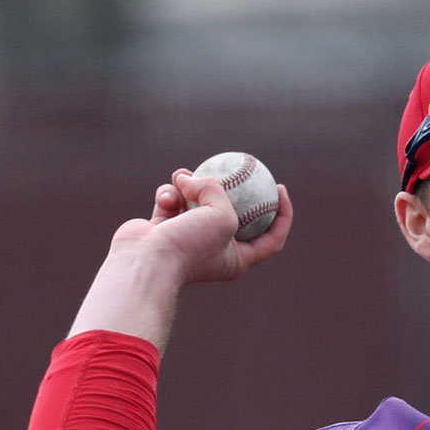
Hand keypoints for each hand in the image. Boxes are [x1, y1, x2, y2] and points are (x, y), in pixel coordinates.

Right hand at [115, 170, 293, 285]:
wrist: (146, 262)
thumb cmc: (190, 246)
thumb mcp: (222, 216)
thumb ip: (216, 191)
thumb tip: (192, 179)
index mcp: (238, 259)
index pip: (271, 238)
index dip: (282, 214)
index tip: (279, 188)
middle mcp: (214, 251)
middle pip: (233, 215)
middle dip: (232, 189)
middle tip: (238, 168)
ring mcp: (188, 239)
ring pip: (197, 201)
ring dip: (191, 185)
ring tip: (184, 176)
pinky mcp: (164, 228)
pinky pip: (172, 201)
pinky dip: (169, 194)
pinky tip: (167, 194)